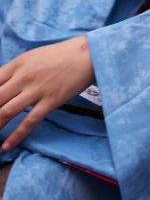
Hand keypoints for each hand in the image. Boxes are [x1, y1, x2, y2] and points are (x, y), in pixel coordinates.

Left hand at [0, 36, 93, 150]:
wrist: (90, 53)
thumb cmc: (62, 54)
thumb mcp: (33, 57)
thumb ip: (14, 71)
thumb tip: (0, 87)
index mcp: (18, 64)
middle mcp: (24, 77)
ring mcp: (37, 89)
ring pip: (6, 112)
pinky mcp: (51, 100)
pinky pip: (30, 121)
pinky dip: (16, 135)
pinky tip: (6, 146)